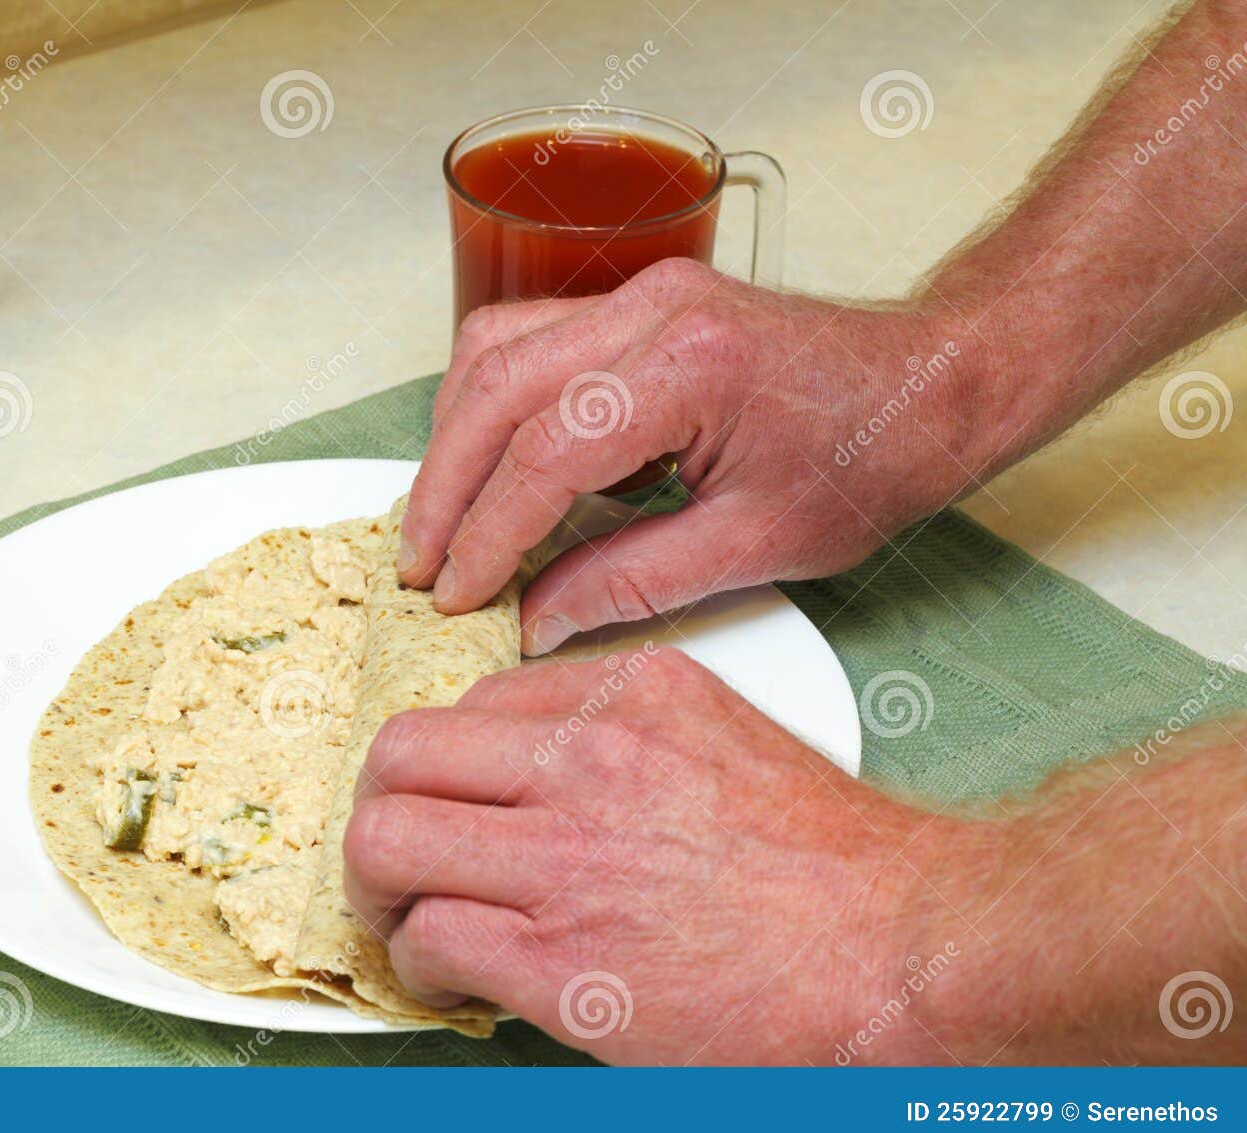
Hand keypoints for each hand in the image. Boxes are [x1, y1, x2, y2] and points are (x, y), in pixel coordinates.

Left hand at [343, 647, 962, 1063]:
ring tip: (408, 915)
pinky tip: (456, 975)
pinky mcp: (560, 961)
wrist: (907, 954)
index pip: (473, 705)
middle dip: (381, 806)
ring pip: (385, 840)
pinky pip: (428, 938)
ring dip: (378, 886)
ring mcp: (567, 858)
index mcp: (629, 696)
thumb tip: (543, 780)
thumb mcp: (726, 740)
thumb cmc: (837, 866)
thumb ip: (628, 739)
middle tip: (400, 853)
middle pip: (402, 754)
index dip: (446, 765)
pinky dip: (419, 962)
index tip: (451, 803)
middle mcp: (586, 761)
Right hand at [398, 258, 982, 653]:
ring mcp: (642, 294)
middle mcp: (654, 310)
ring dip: (453, 438)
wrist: (932, 384)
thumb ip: (632, 581)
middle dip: (443, 485)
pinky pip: (528, 341)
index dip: (488, 533)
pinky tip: (487, 468)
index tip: (457, 596)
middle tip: (423, 568)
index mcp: (691, 367)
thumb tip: (536, 616)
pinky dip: (489, 407)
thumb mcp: (757, 546)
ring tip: (441, 524)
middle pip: (495, 385)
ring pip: (494, 349)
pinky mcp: (639, 303)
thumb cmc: (870, 459)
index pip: (546, 450)